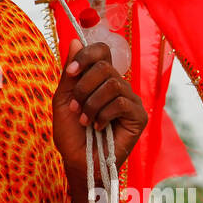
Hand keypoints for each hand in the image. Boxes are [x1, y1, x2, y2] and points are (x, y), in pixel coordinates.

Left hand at [53, 38, 148, 183]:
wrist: (78, 162)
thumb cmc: (71, 133)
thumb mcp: (63, 99)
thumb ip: (70, 72)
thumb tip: (75, 40)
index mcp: (100, 78)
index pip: (102, 50)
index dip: (86, 56)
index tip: (70, 72)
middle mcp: (118, 85)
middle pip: (104, 66)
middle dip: (83, 87)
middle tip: (74, 107)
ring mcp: (130, 100)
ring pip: (112, 83)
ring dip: (91, 103)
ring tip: (84, 120)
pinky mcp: (139, 116)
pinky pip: (121, 102)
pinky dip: (103, 115)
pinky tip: (98, 127)